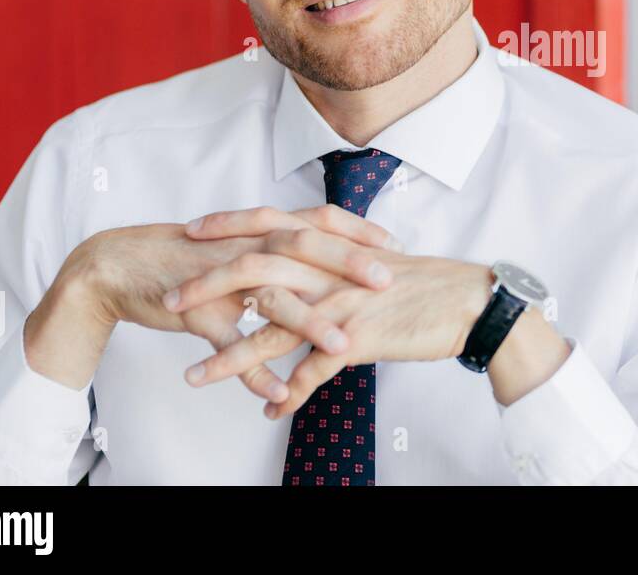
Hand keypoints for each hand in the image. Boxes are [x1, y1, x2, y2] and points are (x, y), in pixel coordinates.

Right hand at [72, 212, 395, 401]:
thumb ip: (283, 249)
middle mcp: (247, 247)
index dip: (357, 232)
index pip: (318, 220)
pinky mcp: (196, 311)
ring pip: (271, 298)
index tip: (396, 247)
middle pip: (304, 248)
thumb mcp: (241, 245)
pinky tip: (275, 394)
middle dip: (348, 264)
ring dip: (308, 324)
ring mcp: (221, 279)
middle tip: (387, 283)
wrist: (122, 265)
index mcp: (261, 230)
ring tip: (343, 347)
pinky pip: (227, 343)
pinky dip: (251, 369)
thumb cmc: (190, 256)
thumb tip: (326, 257)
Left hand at [171, 220, 492, 417]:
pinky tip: (270, 411)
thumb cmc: (425, 282)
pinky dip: (288, 395)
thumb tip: (314, 255)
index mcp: (332, 245)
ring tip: (192, 376)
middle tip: (170, 301)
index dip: (228, 228)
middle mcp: (329, 269)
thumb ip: (338, 257)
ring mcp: (340, 304)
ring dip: (229, 357)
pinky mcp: (356, 340)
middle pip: (254, 272)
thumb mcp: (374, 259)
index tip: (192, 232)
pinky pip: (310, 374)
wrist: (467, 302)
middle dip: (206, 287)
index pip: (269, 226)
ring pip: (270, 331)